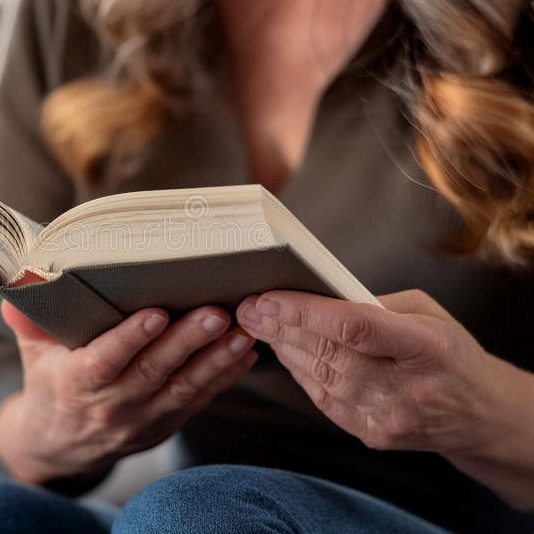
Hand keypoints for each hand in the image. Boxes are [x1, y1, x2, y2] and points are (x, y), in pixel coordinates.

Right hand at [0, 295, 256, 484]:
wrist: (59, 447)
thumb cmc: (50, 385)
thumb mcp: (32, 353)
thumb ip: (30, 320)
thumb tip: (19, 282)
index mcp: (75, 384)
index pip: (103, 362)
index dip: (129, 340)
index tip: (155, 314)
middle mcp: (111, 406)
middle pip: (152, 373)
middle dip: (186, 343)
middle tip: (215, 313)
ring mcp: (142, 420)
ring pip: (182, 389)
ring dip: (215, 362)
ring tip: (241, 333)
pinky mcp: (165, 426)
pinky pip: (197, 402)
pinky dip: (223, 379)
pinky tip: (245, 354)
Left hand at [236, 288, 533, 509]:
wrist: (479, 414)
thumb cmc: (450, 353)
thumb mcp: (427, 312)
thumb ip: (374, 303)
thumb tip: (316, 294)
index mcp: (427, 347)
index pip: (354, 327)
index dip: (305, 312)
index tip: (270, 298)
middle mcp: (408, 388)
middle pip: (329, 353)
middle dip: (281, 328)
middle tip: (249, 309)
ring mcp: (389, 417)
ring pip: (321, 377)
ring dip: (284, 349)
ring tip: (259, 326)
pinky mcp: (374, 434)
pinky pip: (325, 400)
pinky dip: (301, 373)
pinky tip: (285, 352)